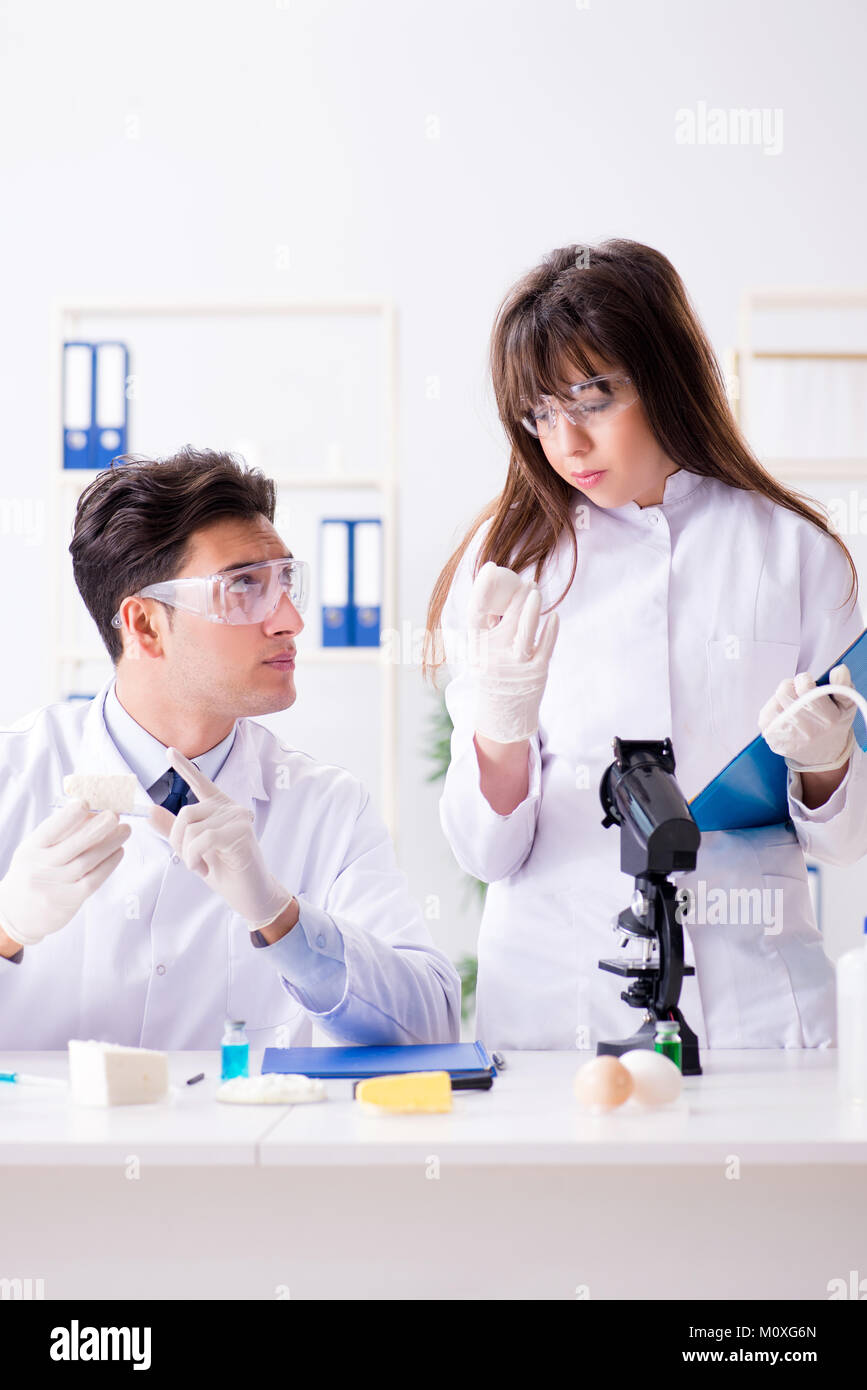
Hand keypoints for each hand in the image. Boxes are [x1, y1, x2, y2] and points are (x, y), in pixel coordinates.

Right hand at [0, 801, 130, 947]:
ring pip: (87, 861)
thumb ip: (59, 835)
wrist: (18, 915)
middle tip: (114, 815)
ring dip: (110, 843)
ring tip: (125, 830)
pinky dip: (109, 864)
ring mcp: (54, 886)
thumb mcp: (35, 852)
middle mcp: (40, 868)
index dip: (68, 816)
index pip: (50, 830)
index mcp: (30, 850)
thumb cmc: (32, 874)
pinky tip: (119, 852)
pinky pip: (93, 879)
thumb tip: (91, 814)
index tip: (86, 803)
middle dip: (97, 828)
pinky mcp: (68, 900)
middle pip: (73, 845)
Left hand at [148, 747, 293, 928]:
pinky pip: (203, 839)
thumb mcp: (194, 850)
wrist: (251, 896)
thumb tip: (150, 811)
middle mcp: (230, 807)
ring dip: (188, 854)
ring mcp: (238, 817)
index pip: (201, 783)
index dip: (185, 767)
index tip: (169, 751)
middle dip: (177, 842)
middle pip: (185, 813)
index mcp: (220, 809)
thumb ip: (174, 830)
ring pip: (192, 829)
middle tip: (190, 861)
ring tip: (201, 866)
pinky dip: (195, 857)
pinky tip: (204, 868)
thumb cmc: (225, 872)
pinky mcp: (241, 831)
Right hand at [467, 560, 559, 742]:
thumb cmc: (493, 676)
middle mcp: (494, 655)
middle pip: (505, 618)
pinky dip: (551, 631)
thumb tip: (503, 593)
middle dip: (516, 596)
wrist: (502, 717)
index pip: (476, 612)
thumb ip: (491, 626)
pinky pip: (545, 646)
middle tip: (525, 581)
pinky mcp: (536, 672)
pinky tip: (555, 616)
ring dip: (531, 609)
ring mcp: (516, 664)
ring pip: (525, 632)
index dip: (482, 588)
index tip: (490, 567)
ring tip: (534, 590)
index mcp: (478, 647)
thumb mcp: (482, 653)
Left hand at [758, 663, 856, 771]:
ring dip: (782, 700)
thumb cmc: (833, 726)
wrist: (822, 755)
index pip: (804, 687)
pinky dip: (773, 711)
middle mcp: (805, 728)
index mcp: (825, 717)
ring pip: (773, 702)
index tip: (807, 682)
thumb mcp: (845, 706)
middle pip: (784, 691)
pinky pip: (765, 715)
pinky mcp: (773, 739)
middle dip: (791, 687)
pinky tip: (785, 715)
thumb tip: (839, 669)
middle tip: (799, 693)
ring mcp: (787, 735)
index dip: (803, 679)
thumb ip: (843, 685)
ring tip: (793, 706)